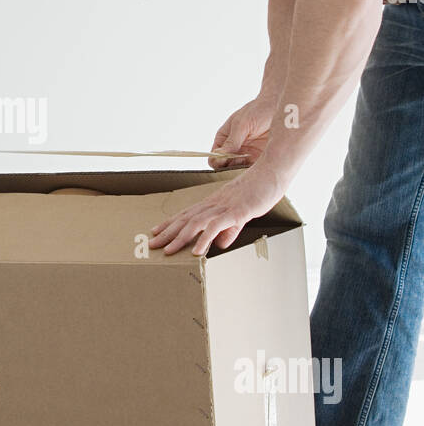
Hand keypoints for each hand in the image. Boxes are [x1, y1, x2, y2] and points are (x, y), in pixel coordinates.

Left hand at [148, 161, 289, 256]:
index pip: (186, 214)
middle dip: (167, 233)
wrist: (272, 174)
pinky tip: (197, 251)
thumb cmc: (258, 191)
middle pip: (185, 219)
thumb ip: (229, 229)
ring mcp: (223, 207)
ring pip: (195, 223)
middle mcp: (214, 204)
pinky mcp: (235, 212)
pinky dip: (204, 239)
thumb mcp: (241, 215)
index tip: (156, 231)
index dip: (170, 223)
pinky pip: (216, 226)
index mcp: (213, 203)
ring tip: (168, 251)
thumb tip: (219, 244)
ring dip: (180, 237)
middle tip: (152, 245)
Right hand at [208, 96, 276, 169]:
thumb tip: (219, 154)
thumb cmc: (259, 109)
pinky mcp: (260, 158)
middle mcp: (234, 149)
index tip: (224, 158)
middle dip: (229, 167)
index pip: (214, 156)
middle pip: (225, 166)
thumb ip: (232, 141)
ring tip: (248, 161)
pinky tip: (256, 165)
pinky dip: (253, 171)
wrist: (280, 107)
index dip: (217, 160)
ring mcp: (247, 154)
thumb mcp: (242, 124)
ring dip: (241, 170)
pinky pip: (253, 170)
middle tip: (239, 160)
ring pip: (238, 170)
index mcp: (224, 139)